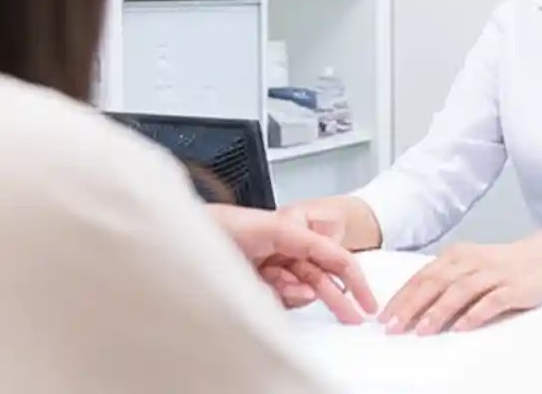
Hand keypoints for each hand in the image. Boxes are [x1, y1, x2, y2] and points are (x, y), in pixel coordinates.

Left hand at [206, 204, 377, 324]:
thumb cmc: (212, 226)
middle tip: (353, 315)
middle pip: (318, 272)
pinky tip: (275, 290)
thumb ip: (294, 259)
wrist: (176, 235)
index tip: (365, 298)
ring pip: (299, 284)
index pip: (329, 253)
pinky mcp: (256, 275)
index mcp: (286, 229)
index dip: (352, 276)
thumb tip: (308, 291)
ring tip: (289, 294)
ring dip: (300, 295)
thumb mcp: (264, 237)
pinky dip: (281, 296)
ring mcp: (268, 260)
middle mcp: (281, 245)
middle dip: (337, 295)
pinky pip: (279, 292)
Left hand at [379, 236, 541, 335]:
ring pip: (461, 291)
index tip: (384, 317)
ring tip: (422, 330)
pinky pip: (491, 301)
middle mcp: (472, 261)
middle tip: (394, 326)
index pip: (422, 276)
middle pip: (436, 283)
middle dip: (412, 306)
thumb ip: (443, 281)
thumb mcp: (468, 265)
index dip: (402, 297)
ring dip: (439, 310)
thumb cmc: (500, 265)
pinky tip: (461, 327)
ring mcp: (493, 273)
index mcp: (456, 255)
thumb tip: (410, 306)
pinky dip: (475, 313)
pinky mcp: (513, 287)